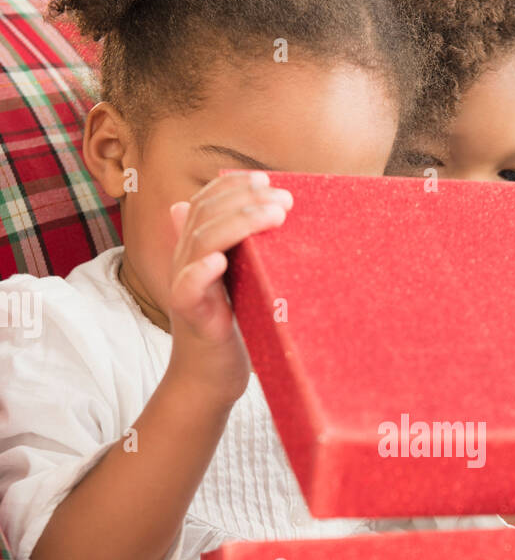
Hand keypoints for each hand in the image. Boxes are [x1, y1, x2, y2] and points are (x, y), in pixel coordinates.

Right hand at [166, 172, 292, 405]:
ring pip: (201, 243)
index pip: (206, 203)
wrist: (209, 379)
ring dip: (237, 224)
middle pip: (205, 215)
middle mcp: (185, 262)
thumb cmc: (229, 328)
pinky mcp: (189, 316)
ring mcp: (185, 287)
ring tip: (272, 217)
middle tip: (284, 199)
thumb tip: (256, 220)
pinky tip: (219, 262)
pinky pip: (187, 289)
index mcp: (196, 250)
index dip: (232, 186)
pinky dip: (200, 273)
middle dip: (245, 199)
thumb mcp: (236, 281)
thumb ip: (237, 249)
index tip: (267, 180)